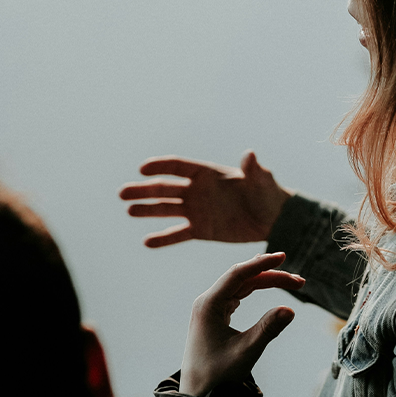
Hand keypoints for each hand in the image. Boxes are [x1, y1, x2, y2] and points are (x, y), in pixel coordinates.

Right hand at [119, 152, 292, 246]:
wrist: (272, 219)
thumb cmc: (268, 194)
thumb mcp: (261, 180)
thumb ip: (253, 170)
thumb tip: (250, 155)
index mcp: (208, 174)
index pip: (178, 166)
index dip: (160, 166)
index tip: (143, 169)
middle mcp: (197, 190)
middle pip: (165, 188)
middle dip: (144, 190)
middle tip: (122, 193)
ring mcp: (196, 210)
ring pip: (167, 210)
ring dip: (147, 210)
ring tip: (129, 211)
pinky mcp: (200, 230)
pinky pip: (178, 234)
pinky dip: (163, 238)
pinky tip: (147, 241)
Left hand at [180, 251, 303, 396]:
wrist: (197, 396)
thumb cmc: (217, 377)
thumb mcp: (246, 352)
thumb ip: (267, 329)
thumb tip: (290, 309)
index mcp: (208, 305)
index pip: (238, 274)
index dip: (262, 264)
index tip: (283, 257)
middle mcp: (207, 302)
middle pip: (242, 278)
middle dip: (271, 276)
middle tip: (300, 282)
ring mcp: (210, 309)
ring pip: (241, 286)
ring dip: (266, 282)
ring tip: (293, 283)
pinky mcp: (215, 317)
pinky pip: (237, 295)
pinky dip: (255, 290)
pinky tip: (267, 285)